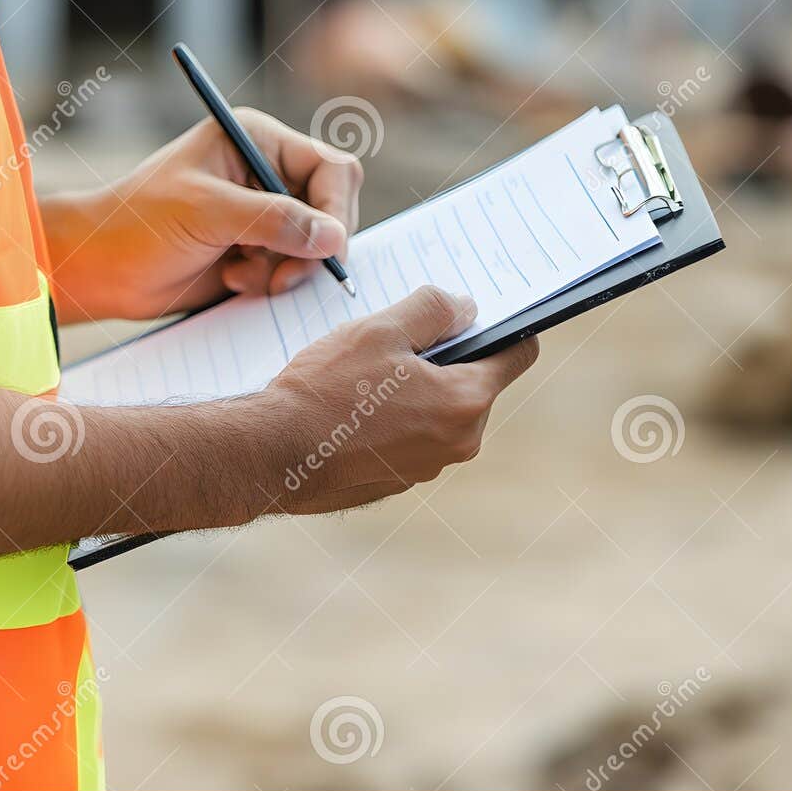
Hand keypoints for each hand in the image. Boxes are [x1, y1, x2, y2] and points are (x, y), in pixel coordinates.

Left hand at [42, 108, 361, 321]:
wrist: (104, 269)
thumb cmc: (141, 224)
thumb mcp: (208, 213)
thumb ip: (274, 220)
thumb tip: (335, 237)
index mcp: (257, 141)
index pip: (330, 167)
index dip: (335, 208)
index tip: (326, 247)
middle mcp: (266, 172)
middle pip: (331, 208)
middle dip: (312, 246)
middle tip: (283, 275)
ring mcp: (262, 212)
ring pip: (315, 244)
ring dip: (286, 268)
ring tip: (242, 274)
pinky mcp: (256, 249)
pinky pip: (292, 268)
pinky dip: (271, 280)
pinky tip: (233, 279)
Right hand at [257, 286, 538, 516]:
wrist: (272, 455)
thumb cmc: (325, 391)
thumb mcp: (381, 330)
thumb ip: (434, 310)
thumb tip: (465, 308)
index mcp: (466, 401)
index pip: (519, 354)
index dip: (504, 326)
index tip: (476, 315)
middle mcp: (459, 443)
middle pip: (475, 383)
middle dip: (446, 358)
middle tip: (396, 342)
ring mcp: (429, 467)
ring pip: (439, 411)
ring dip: (416, 389)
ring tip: (364, 376)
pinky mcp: (398, 482)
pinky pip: (411, 438)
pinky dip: (393, 418)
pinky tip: (352, 407)